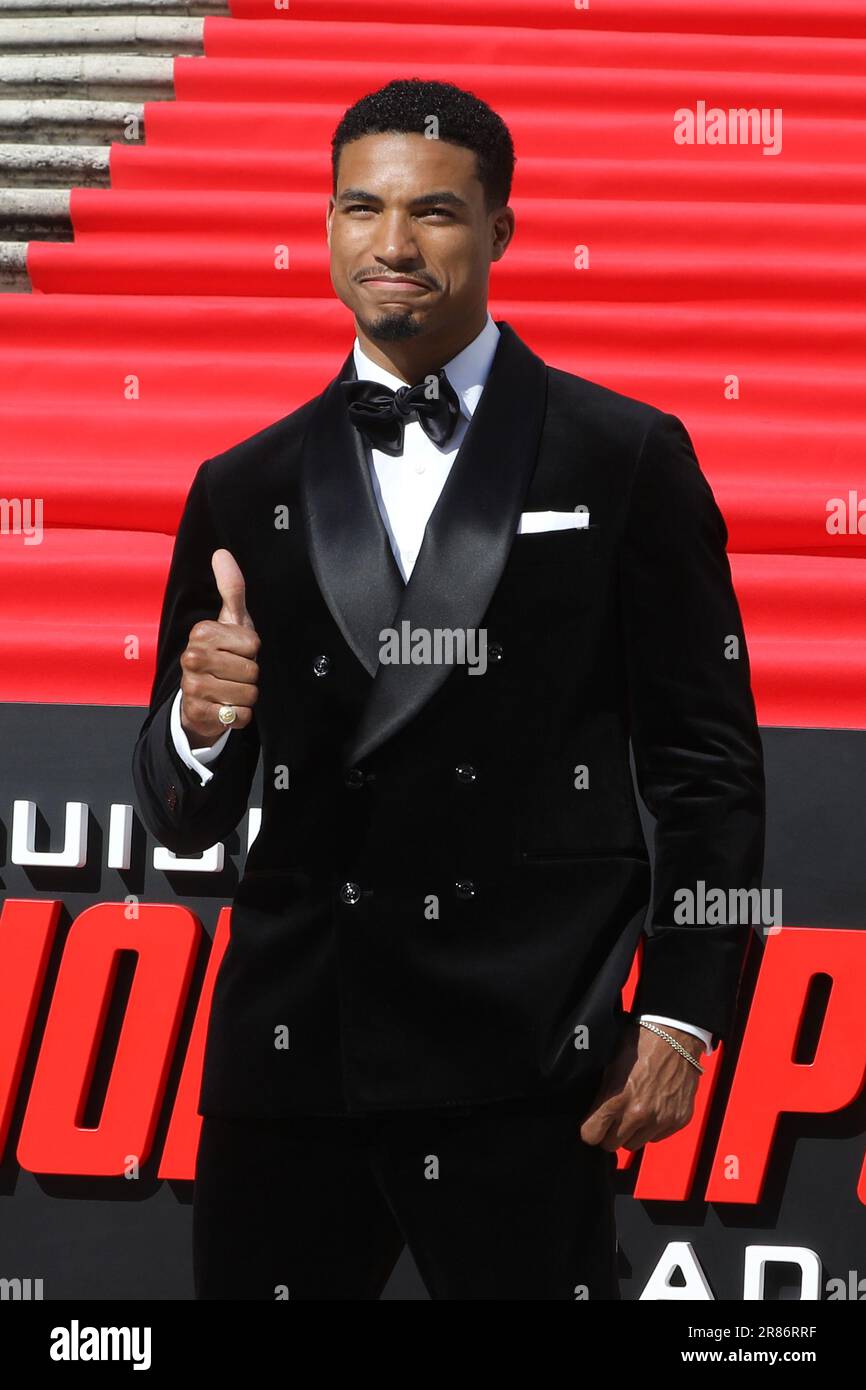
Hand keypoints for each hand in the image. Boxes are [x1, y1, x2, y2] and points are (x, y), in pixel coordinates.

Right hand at [178, 548, 260, 744]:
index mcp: (201, 633)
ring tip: (229, 689)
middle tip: (232, 673)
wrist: (200, 700)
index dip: (251, 651)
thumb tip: (222, 554)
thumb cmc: (221, 656)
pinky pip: (240, 716)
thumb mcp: (230, 621)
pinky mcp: (199, 714)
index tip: (235, 652)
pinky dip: (240, 715)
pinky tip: (225, 707)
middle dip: (249, 675)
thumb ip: (231, 588)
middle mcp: (192, 658)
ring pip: (248, 694)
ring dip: (245, 696)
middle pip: (252, 671)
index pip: (253, 644)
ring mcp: (192, 688)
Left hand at [579, 1018, 702, 1151]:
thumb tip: (591, 1112)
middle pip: (612, 1145)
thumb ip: (602, 1094)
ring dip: (631, 1132)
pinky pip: (657, 1137)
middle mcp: (639, 1114)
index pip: (591, 1135)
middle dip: (609, 1134)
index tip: (592, 1123)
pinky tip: (653, 1108)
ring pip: (635, 1144)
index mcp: (617, 1099)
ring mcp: (661, 1120)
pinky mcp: (678, 1121)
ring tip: (634, 1111)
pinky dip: (652, 1128)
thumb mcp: (611, 1065)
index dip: (589, 1129)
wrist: (676, 1036)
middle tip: (613, 1119)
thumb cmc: (639, 1044)